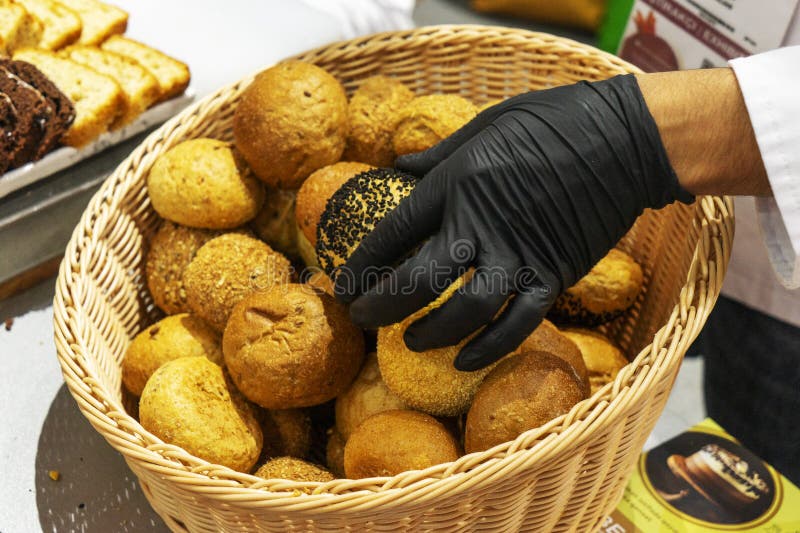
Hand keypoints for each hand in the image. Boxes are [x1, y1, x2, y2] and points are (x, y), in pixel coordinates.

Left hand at [335, 74, 692, 370]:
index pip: (393, 231)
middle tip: (362, 319)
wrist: (625, 139)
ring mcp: (520, 256)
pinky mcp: (554, 275)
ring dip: (432, 333)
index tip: (343, 282)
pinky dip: (490, 347)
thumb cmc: (551, 122)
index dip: (362, 262)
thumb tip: (397, 168)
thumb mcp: (485, 124)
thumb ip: (438, 155)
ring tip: (410, 341)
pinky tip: (464, 359)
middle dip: (382, 306)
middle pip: (420, 281)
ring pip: (466, 312)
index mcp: (458, 183)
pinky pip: (518, 323)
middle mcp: (482, 225)